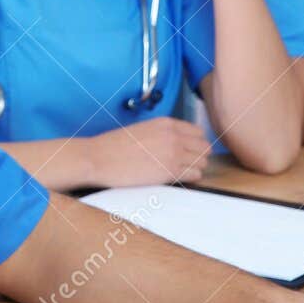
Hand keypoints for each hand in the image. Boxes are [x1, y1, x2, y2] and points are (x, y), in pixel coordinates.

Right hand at [83, 118, 210, 186]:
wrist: (99, 158)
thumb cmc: (114, 146)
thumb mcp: (143, 130)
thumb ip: (163, 133)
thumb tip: (177, 143)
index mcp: (167, 123)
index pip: (198, 132)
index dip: (195, 144)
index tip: (188, 152)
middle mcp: (174, 135)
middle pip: (204, 147)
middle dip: (198, 157)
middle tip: (186, 165)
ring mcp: (174, 153)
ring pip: (203, 162)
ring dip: (195, 168)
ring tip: (180, 173)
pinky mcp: (170, 171)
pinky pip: (195, 175)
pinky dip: (190, 178)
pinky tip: (176, 178)